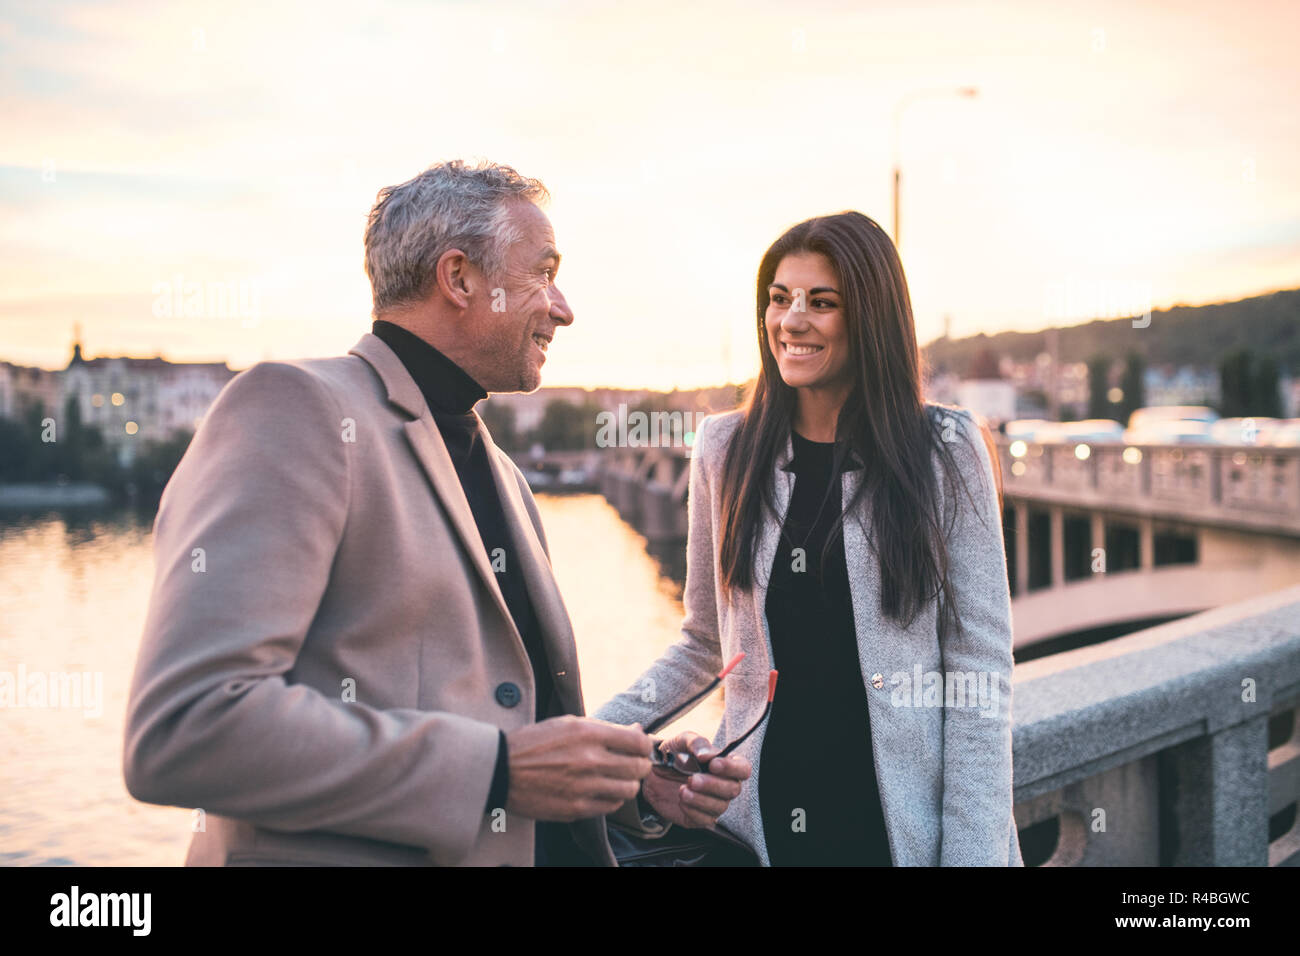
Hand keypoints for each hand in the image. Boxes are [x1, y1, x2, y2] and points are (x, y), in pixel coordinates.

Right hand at [504, 715, 651, 822]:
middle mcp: (590, 760)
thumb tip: (636, 730)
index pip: (639, 742)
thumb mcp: (568, 724)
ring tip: (615, 778)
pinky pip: (611, 806)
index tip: (638, 748)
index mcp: (589, 734)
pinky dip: (611, 799)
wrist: (501, 770)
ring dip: (627, 783)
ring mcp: (584, 787)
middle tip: (631, 764)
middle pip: (639, 768)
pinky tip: (599, 790)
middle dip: (639, 765)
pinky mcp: (576, 809)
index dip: (644, 745)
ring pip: (629, 790)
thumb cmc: (534, 743)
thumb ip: (605, 729)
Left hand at [640, 731, 751, 828]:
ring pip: (719, 807)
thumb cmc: (674, 754)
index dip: (732, 768)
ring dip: (701, 799)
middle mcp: (724, 785)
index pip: (743, 768)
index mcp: (725, 764)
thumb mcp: (682, 741)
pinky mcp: (699, 817)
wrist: (652, 772)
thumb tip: (707, 755)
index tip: (713, 764)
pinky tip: (681, 800)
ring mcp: (713, 802)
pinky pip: (704, 820)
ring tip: (682, 790)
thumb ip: (696, 743)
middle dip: (712, 785)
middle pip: (733, 790)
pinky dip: (692, 810)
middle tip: (692, 779)